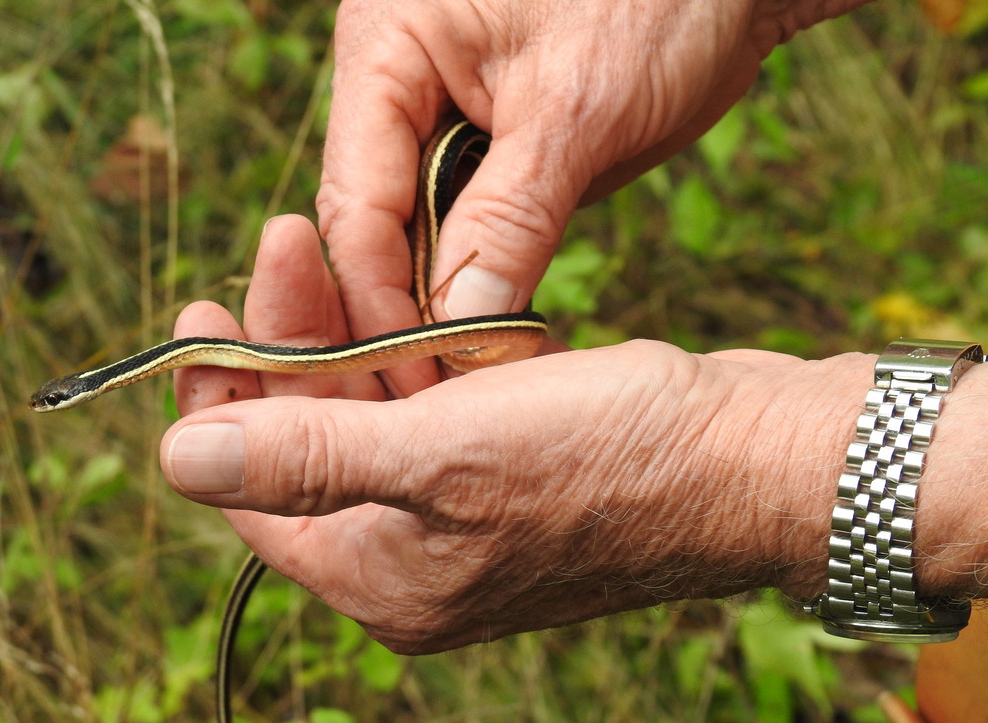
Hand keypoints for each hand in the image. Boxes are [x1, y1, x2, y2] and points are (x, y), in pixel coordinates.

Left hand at [159, 218, 882, 651]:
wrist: (750, 456)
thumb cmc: (611, 459)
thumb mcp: (441, 455)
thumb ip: (306, 461)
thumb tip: (179, 463)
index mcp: (387, 579)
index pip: (261, 493)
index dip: (223, 402)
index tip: (203, 315)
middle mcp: (420, 559)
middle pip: (318, 445)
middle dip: (295, 345)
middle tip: (282, 246)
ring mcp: (470, 515)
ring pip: (379, 417)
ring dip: (356, 338)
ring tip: (334, 252)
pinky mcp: (514, 472)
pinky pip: (437, 410)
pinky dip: (419, 356)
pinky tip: (412, 300)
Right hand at [317, 0, 872, 393]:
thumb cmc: (659, 0)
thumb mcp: (576, 109)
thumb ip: (509, 219)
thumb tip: (456, 331)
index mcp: (386, 49)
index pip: (354, 200)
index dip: (378, 298)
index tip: (414, 375)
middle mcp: (397, 85)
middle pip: (373, 225)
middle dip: (407, 310)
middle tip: (441, 391)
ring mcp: (441, 120)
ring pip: (419, 235)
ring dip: (446, 304)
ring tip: (471, 375)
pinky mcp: (490, 151)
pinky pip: (467, 229)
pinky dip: (483, 281)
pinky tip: (498, 332)